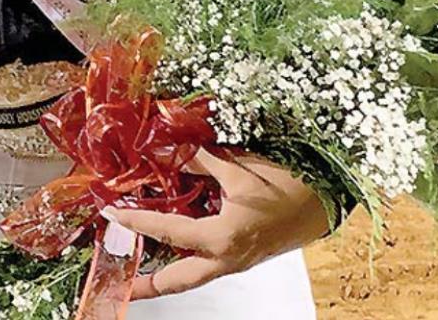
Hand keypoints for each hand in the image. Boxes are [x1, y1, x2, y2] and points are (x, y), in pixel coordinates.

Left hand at [102, 147, 329, 299]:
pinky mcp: (243, 256)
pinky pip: (208, 261)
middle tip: (121, 283)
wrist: (326, 202)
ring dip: (166, 270)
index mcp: (223, 238)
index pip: (168, 232)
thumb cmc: (288, 185)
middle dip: (148, 285)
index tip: (111, 213)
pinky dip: (187, 254)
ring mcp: (236, 262)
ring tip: (141, 264)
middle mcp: (227, 259)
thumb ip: (199, 162)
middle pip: (179, 281)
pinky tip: (176, 240)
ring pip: (193, 275)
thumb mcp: (238, 169)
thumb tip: (167, 152)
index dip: (136, 222)